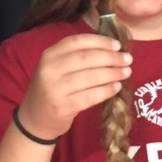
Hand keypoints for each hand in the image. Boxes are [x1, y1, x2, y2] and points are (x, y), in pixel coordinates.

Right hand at [16, 34, 131, 138]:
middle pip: (87, 58)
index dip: (100, 41)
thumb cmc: (52, 89)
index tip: (118, 45)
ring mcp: (55, 88)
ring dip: (113, 73)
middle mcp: (50, 69)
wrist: (34, 119)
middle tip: (128, 60)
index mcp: (49, 54)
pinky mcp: (63, 106)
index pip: (78, 42)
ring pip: (91, 77)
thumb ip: (77, 56)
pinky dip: (107, 90)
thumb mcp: (57, 68)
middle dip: (111, 58)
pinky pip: (91, 96)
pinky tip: (117, 87)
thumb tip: (112, 49)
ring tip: (126, 72)